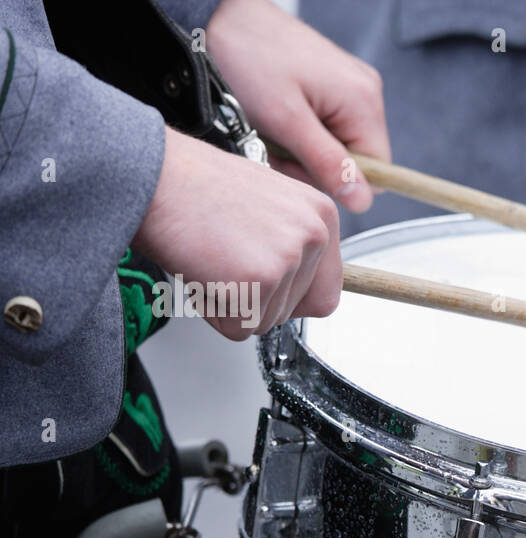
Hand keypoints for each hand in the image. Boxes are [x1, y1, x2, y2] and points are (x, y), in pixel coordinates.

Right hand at [133, 127, 341, 340]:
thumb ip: (290, 242)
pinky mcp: (260, 280)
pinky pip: (238, 328)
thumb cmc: (193, 185)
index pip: (326, 292)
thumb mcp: (265, 204)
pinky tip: (201, 270)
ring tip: (210, 258)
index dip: (289, 299)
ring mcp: (289, 258)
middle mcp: (314, 234)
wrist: (151, 173)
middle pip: (296, 312)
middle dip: (256, 300)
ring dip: (231, 303)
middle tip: (224, 260)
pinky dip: (212, 311)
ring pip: (266, 321)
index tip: (264, 286)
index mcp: (321, 215)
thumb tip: (299, 284)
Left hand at [206, 0, 390, 212]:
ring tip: (272, 127)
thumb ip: (327, 163)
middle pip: (357, 160)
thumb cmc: (248, 59)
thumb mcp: (286, 121)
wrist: (218, 14)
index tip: (298, 161)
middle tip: (276, 144)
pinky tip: (277, 115)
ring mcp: (350, 84)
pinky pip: (327, 126)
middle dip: (315, 163)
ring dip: (303, 148)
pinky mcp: (332, 82)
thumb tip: (364, 201)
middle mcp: (366, 92)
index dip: (338, 180)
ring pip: (338, 145)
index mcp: (364, 101)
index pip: (377, 172)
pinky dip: (300, 130)